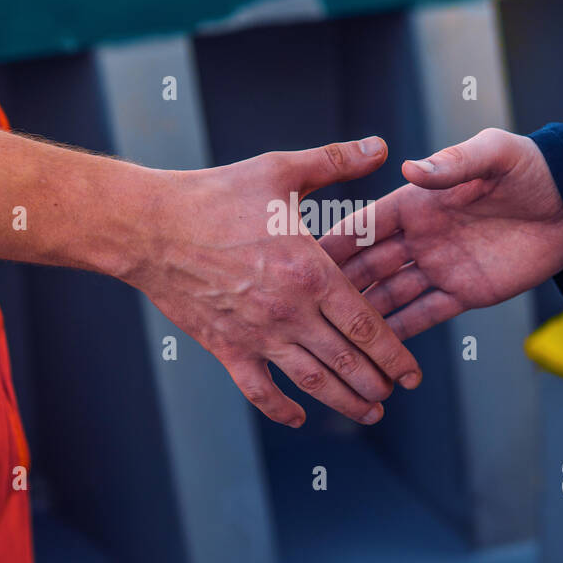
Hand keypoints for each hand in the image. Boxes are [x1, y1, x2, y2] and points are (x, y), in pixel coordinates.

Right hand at [130, 137, 422, 427]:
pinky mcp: (225, 347)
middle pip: (347, 362)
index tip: (412, 373)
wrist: (150, 227)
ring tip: (366, 412)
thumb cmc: (216, 195)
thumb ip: (337, 162)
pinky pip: (259, 389)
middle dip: (376, 384)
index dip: (395, 354)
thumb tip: (381, 145)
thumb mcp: (281, 171)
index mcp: (311, 272)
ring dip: (343, 402)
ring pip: (312, 382)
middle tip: (392, 394)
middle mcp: (290, 312)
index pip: (367, 325)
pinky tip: (297, 417)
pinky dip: (281, 409)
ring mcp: (257, 335)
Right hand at [320, 129, 562, 339]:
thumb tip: (411, 168)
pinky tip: (376, 352)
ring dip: (365, 317)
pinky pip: (426, 315)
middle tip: (305, 312)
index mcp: (418, 202)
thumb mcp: (495, 155)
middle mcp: (420, 237)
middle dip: (340, 288)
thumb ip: (454, 162)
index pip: (366, 225)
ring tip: (334, 339)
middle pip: (369, 266)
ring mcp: (439, 267)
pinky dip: (403, 333)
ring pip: (392, 296)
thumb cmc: (533, 169)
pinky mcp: (463, 292)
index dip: (336, 243)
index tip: (303, 260)